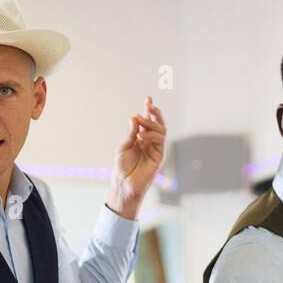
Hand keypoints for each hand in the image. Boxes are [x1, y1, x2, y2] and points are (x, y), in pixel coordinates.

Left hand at [106, 96, 165, 219]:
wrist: (125, 184)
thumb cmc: (122, 167)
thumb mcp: (124, 146)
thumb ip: (131, 133)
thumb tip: (135, 117)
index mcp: (140, 138)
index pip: (147, 121)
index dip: (148, 110)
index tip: (148, 99)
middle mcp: (149, 142)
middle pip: (157, 123)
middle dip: (154, 113)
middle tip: (148, 105)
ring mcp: (155, 149)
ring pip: (160, 130)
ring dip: (151, 123)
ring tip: (141, 121)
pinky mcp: (159, 156)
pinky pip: (160, 141)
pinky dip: (151, 135)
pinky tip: (141, 136)